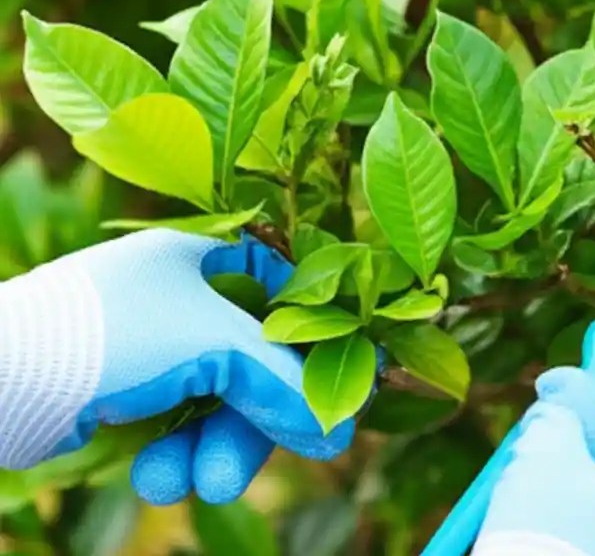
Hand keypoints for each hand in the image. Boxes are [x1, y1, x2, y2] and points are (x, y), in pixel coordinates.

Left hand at [11, 230, 353, 503]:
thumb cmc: (110, 334)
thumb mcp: (214, 345)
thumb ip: (282, 380)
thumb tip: (338, 430)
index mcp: (196, 256)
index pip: (281, 286)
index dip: (312, 334)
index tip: (336, 381)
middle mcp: (173, 295)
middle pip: (252, 359)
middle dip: (261, 417)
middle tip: (285, 456)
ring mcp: (143, 344)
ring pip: (215, 400)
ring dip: (218, 447)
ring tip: (206, 484)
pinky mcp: (116, 391)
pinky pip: (174, 424)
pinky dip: (175, 454)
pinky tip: (160, 477)